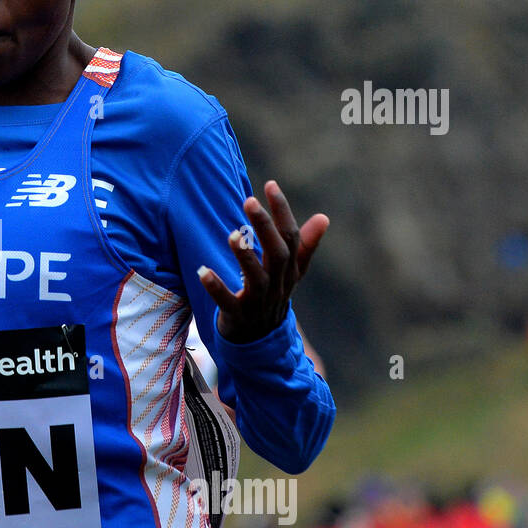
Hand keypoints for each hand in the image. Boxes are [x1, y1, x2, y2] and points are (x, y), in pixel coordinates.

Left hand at [197, 180, 327, 344]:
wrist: (261, 342)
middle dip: (265, 228)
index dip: (282, 211)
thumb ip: (304, 246)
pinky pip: (227, 302)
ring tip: (232, 235)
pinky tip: (203, 271)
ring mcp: (258, 302)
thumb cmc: (273, 297)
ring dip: (244, 256)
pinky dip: (216, 287)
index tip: (269, 185)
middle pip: (276, 254)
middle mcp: (277, 284)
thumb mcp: (291, 273)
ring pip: (256, 278)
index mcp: (289, 271)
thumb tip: (324, 217)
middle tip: (249, 201)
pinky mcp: (238, 316)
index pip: (290, 237)